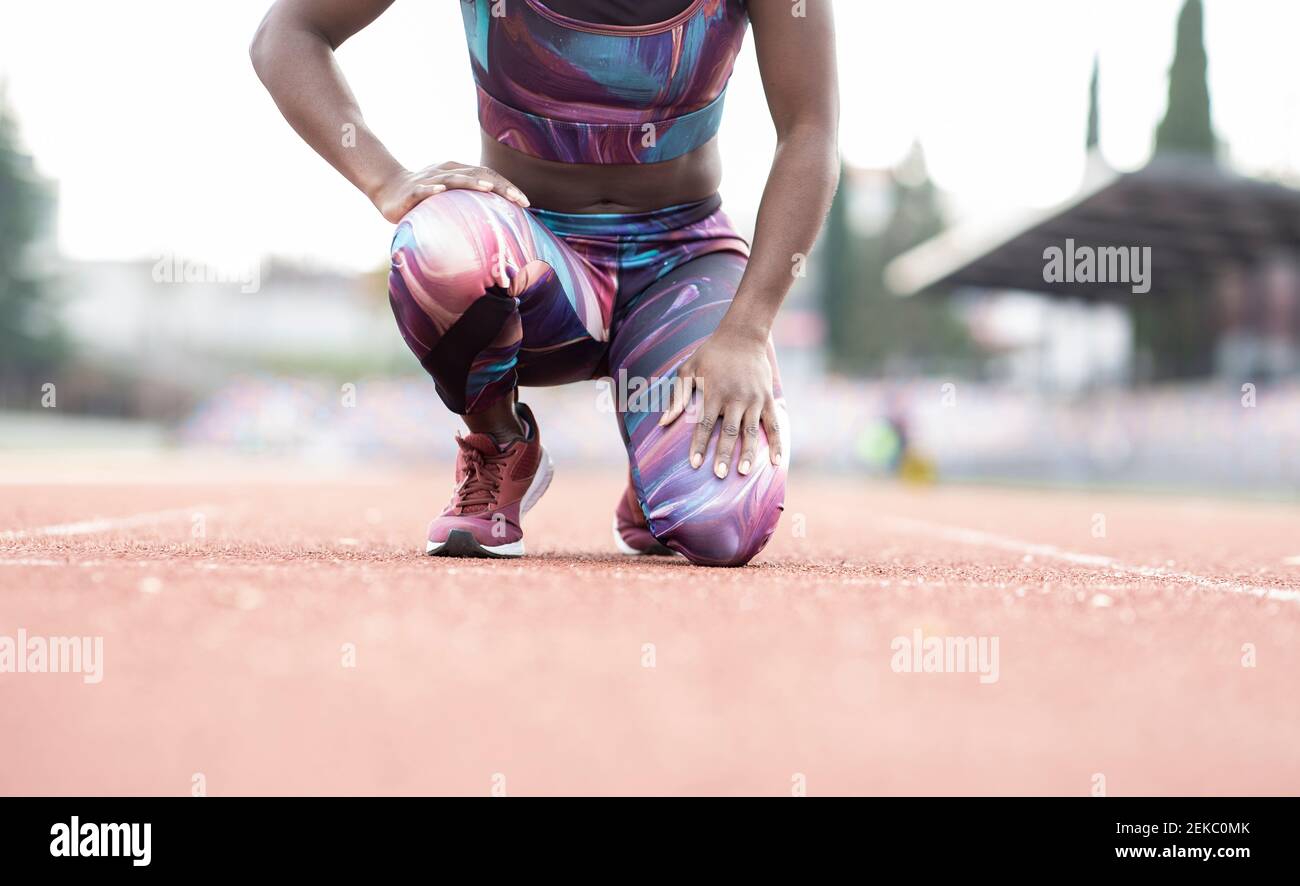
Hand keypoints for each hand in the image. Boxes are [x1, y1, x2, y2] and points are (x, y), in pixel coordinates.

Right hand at [371, 161, 529, 223]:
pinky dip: (431, 188)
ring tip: (488, 188)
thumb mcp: (450, 198)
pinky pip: (422, 189)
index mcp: (459, 171)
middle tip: (517, 199)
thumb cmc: (425, 196)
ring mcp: (429, 179)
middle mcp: (447, 171)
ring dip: (470, 182)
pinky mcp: (412, 190)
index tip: (525, 202)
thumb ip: (470, 206)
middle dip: (499, 185)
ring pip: (453, 178)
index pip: (488, 175)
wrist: (388, 187)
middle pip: (477, 174)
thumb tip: (498, 227)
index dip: (508, 186)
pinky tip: (439, 190)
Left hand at [659, 327, 785, 477]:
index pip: (704, 424)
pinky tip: (775, 461)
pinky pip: (774, 424)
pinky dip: (776, 443)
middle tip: (720, 475)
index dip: (699, 444)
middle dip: (724, 454)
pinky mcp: (767, 399)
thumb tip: (663, 422)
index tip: (695, 464)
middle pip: (729, 431)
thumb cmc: (710, 354)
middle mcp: (735, 398)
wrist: (742, 335)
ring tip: (743, 472)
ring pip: (751, 431)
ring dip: (748, 452)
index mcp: (714, 392)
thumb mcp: (688, 369)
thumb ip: (677, 397)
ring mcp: (754, 399)